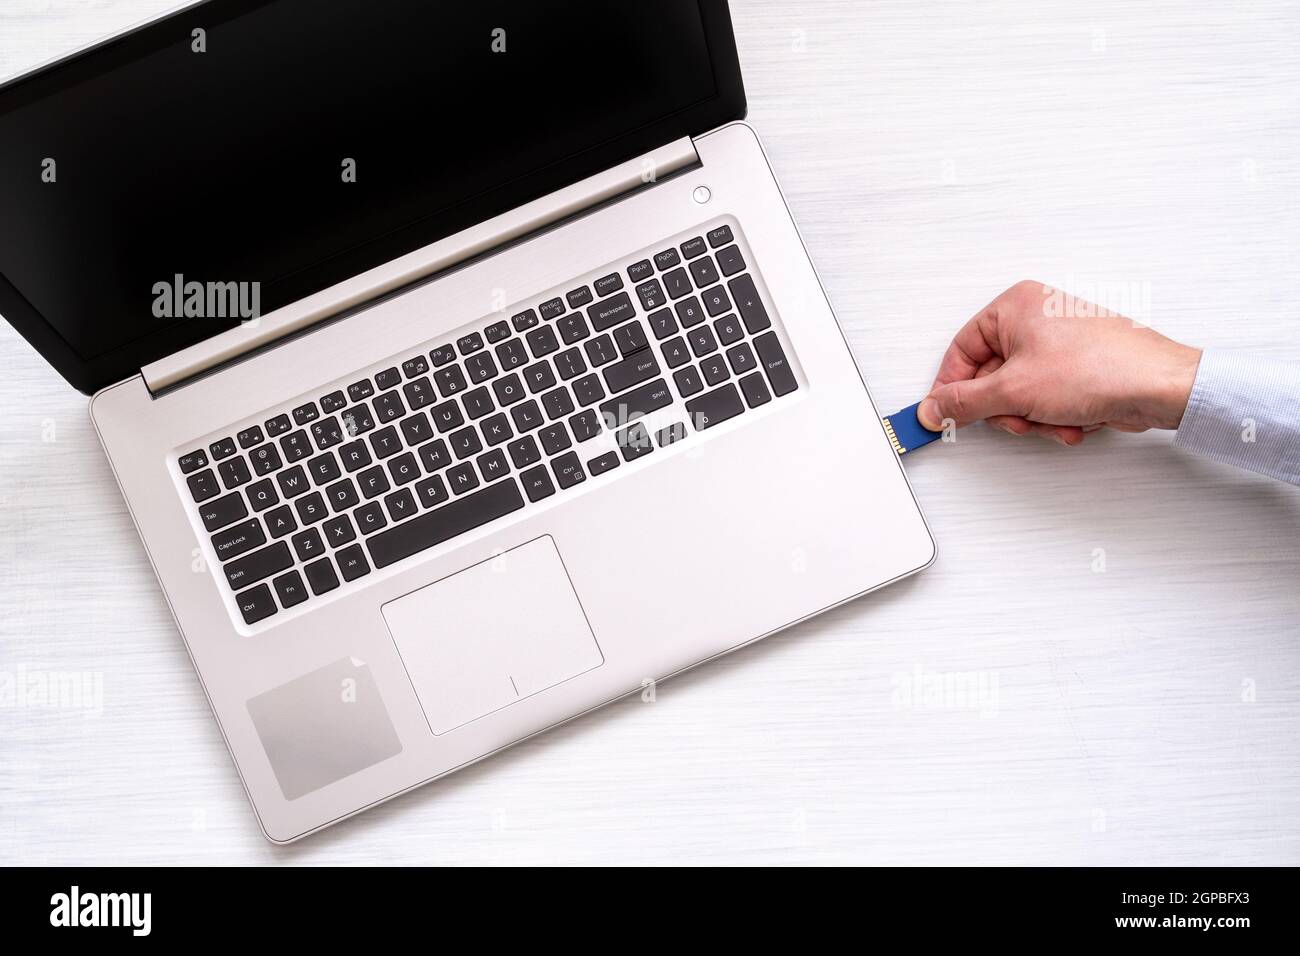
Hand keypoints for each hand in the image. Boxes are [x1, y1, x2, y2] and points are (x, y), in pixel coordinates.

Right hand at [917, 281, 1202, 444]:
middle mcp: (1035, 318)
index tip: (944, 416)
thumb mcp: (1014, 390)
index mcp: (1014, 306)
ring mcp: (1058, 343)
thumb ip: (964, 402)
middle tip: (1019, 418)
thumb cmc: (1101, 368)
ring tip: (1054, 419)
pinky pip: (1045, 398)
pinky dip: (1054, 416)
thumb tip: (934, 408)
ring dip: (1033, 417)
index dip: (952, 388)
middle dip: (1006, 408)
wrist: (1161, 386)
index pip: (961, 351)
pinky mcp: (1077, 367)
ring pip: (1018, 393)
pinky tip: (1073, 420)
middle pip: (990, 376)